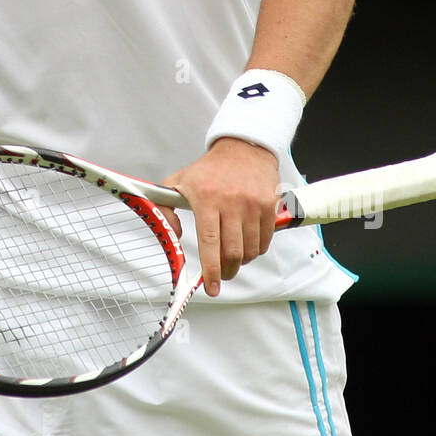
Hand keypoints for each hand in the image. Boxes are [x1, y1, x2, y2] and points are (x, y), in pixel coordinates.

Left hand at [160, 137, 279, 297]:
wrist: (243, 148)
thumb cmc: (209, 170)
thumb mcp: (178, 182)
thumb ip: (165, 209)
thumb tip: (172, 235)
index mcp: (206, 198)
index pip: (209, 242)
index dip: (210, 270)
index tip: (211, 287)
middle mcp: (231, 202)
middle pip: (233, 252)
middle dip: (226, 271)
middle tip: (222, 275)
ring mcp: (253, 204)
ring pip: (250, 250)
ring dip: (242, 261)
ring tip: (234, 256)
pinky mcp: (269, 206)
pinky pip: (265, 241)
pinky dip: (256, 250)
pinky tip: (247, 243)